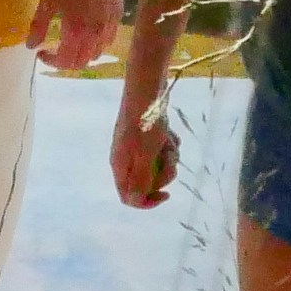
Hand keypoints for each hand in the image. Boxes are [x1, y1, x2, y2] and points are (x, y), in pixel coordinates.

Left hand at [30, 0, 123, 70]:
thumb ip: (39, 25)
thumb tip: (31, 45)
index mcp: (76, 31)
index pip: (65, 61)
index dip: (51, 62)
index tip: (41, 52)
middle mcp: (95, 34)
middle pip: (82, 62)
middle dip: (66, 62)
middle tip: (55, 50)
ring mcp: (110, 25)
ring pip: (97, 53)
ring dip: (82, 54)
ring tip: (71, 42)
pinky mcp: (118, 15)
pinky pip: (108, 39)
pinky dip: (96, 43)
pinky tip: (88, 31)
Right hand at [113, 78, 178, 208]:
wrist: (147, 88)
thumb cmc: (145, 123)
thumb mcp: (144, 155)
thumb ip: (140, 180)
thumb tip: (136, 201)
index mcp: (120, 166)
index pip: (129, 197)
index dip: (147, 201)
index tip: (166, 194)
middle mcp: (126, 158)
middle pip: (147, 182)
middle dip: (164, 172)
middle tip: (170, 158)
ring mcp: (137, 146)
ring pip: (158, 165)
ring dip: (169, 156)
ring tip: (168, 140)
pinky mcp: (148, 135)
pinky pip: (163, 149)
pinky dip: (169, 143)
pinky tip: (169, 132)